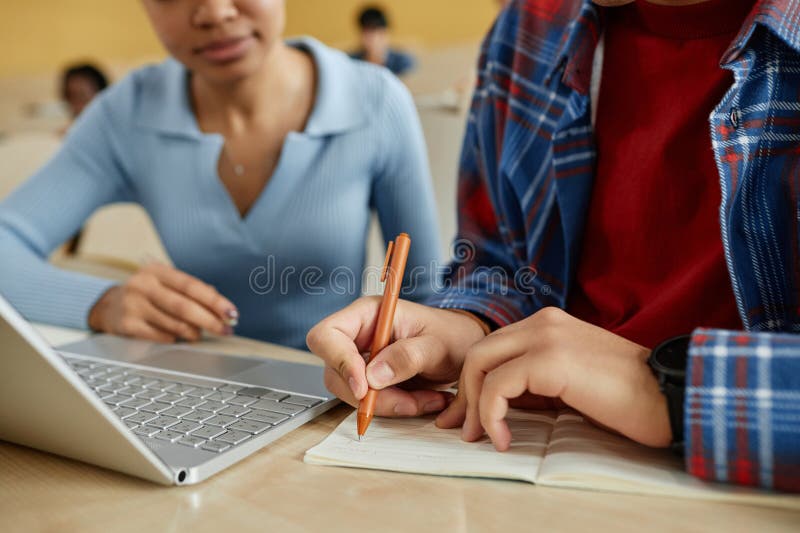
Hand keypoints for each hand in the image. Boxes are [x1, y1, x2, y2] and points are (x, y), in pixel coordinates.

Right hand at [88, 263, 237, 342]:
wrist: (109, 306)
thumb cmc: (149, 295)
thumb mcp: (167, 285)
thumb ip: (193, 292)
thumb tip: (221, 307)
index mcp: (157, 271)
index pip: (192, 286)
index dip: (215, 301)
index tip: (232, 313)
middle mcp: (143, 285)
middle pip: (184, 306)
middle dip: (209, 320)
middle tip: (226, 330)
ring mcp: (133, 305)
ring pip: (174, 324)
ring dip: (193, 332)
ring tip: (199, 335)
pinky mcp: (127, 325)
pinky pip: (161, 337)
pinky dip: (175, 339)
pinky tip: (177, 338)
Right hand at [306, 297, 486, 416]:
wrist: (465, 348)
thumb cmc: (452, 334)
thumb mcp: (438, 344)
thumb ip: (408, 357)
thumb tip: (373, 377)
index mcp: (367, 315)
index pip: (327, 335)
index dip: (338, 362)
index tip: (364, 388)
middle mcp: (358, 337)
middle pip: (335, 372)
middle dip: (370, 395)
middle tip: (408, 401)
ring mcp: (362, 361)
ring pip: (352, 394)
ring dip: (388, 404)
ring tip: (427, 399)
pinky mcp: (371, 382)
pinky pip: (370, 403)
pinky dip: (396, 407)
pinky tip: (424, 400)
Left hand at [436, 307, 671, 449]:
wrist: (671, 396)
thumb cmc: (627, 398)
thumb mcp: (570, 385)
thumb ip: (534, 385)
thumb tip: (496, 406)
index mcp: (548, 324)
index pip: (492, 348)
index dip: (473, 384)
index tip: (468, 419)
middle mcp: (543, 322)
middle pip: (478, 353)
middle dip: (465, 395)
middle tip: (466, 431)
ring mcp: (546, 336)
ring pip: (481, 365)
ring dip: (474, 407)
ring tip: (484, 438)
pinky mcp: (550, 360)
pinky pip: (499, 386)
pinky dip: (491, 415)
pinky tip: (504, 438)